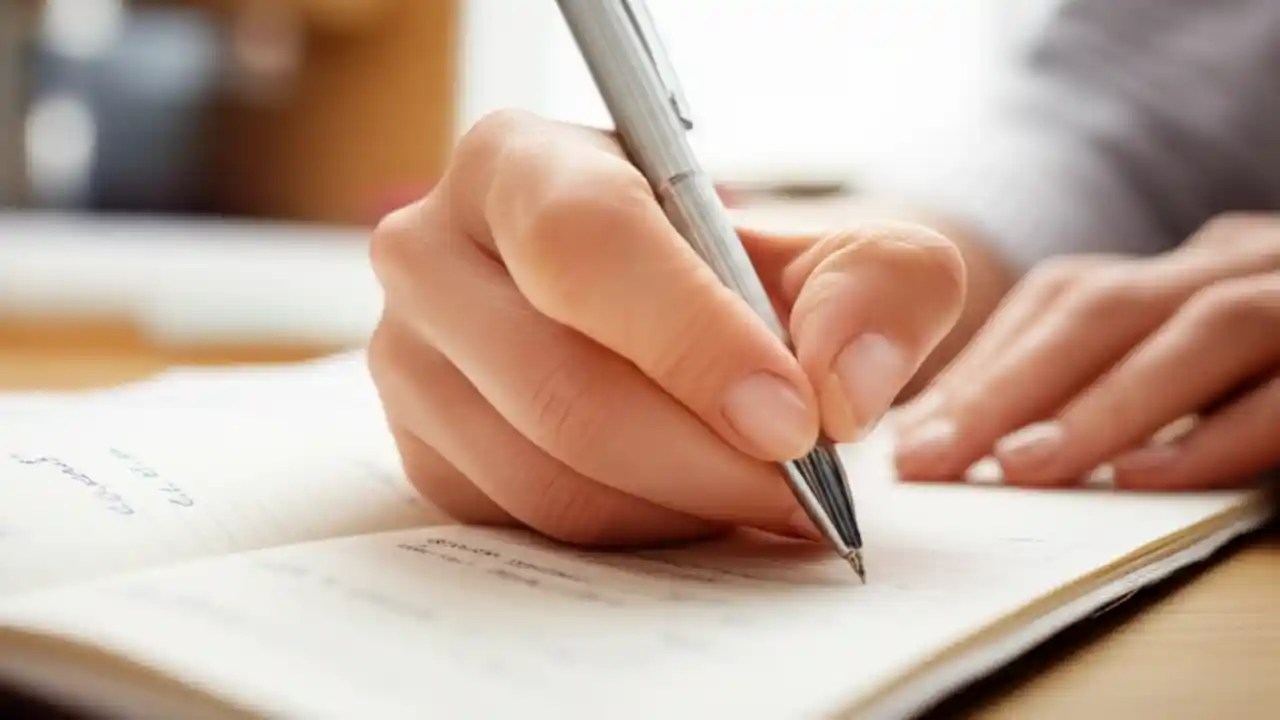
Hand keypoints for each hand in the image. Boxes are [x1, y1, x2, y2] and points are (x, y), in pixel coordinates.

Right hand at [368, 110, 964, 545]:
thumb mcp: (839, 249)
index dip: (692, 341)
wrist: (662, 316)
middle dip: (705, 459)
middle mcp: (433, 254)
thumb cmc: (737, 271)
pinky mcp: (423, 454)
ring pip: (549, 476)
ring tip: (759, 495)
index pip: (584, 247)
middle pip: (562, 388)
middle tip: (801, 491)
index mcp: (516, 163)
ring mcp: (409, 363)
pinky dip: (635, 532)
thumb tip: (843, 387)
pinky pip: (532, 525)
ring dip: (679, 507)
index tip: (793, 422)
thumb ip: (881, 288)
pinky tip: (689, 501)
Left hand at [895, 213, 1279, 489]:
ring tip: (1018, 466)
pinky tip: (1143, 478)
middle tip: (927, 460)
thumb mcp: (1195, 352)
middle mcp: (1240, 268)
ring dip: (1103, 403)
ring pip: (1202, 330)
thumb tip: (951, 436)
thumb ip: (1100, 377)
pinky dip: (1216, 437)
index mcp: (1189, 270)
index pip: (1064, 299)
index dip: (982, 364)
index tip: (907, 437)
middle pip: (1108, 308)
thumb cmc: (1276, 366)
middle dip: (1007, 385)